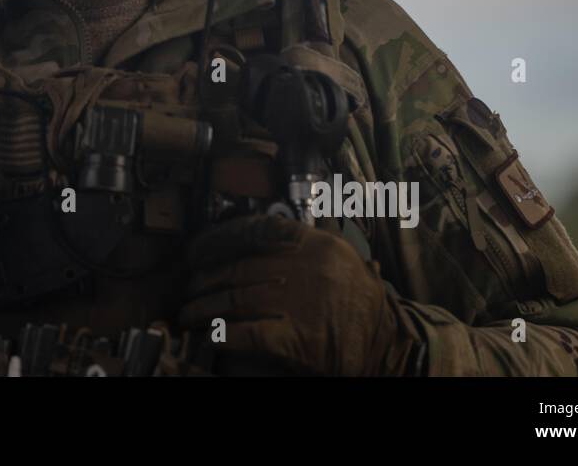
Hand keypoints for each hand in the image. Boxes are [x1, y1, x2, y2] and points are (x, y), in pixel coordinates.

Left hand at [178, 214, 422, 374]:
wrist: (389, 345)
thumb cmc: (359, 302)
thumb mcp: (337, 257)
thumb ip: (301, 241)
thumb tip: (253, 233)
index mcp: (313, 243)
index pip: (253, 232)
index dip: (218, 240)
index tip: (197, 250)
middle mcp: (305, 267)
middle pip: (238, 268)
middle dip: (205, 280)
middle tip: (188, 289)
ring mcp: (301, 301)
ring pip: (235, 298)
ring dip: (204, 308)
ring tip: (189, 315)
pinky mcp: (297, 337)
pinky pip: (247, 332)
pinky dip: (221, 334)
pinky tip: (206, 336)